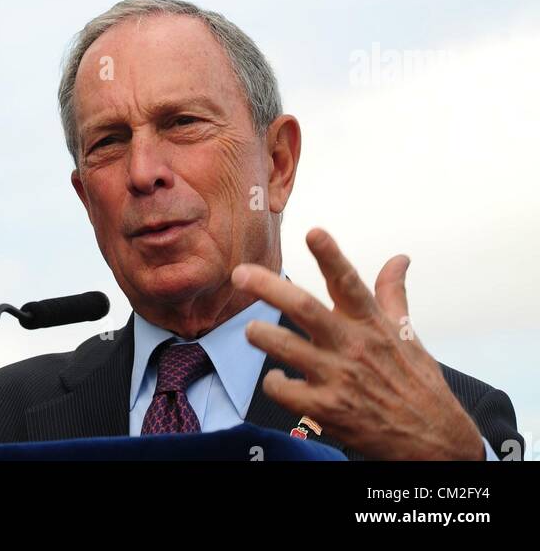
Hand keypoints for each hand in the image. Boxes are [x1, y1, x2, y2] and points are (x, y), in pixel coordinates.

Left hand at [232, 229, 484, 460]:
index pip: (349, 282)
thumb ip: (392, 293)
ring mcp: (338, 378)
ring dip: (262, 335)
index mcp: (371, 323)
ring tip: (251, 330)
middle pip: (304, 308)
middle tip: (240, 274)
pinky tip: (274, 378)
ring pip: (287, 347)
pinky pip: (286, 391)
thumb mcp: (406, 333)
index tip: (313, 232)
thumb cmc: (417, 382)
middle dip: (268, 287)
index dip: (330, 256)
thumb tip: (400, 258)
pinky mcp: (328, 410)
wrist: (433, 440)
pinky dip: (274, 382)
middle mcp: (352, 346)